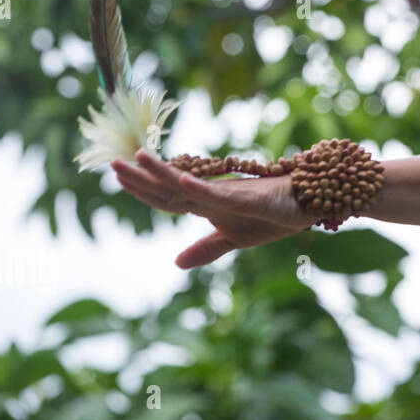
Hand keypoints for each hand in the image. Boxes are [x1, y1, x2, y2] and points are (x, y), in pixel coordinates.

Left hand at [113, 149, 319, 268]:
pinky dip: (200, 187)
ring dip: (163, 172)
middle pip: (169, 186)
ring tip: (139, 157)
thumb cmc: (272, 216)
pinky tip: (182, 180)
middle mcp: (212, 194)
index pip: (166, 197)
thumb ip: (206, 248)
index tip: (118, 175)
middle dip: (140, 176)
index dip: (141, 189)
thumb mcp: (234, 239)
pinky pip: (220, 193)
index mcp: (206, 204)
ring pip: (190, 184)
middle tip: (112, 162)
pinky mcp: (249, 197)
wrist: (307, 204)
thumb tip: (176, 263)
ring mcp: (229, 193)